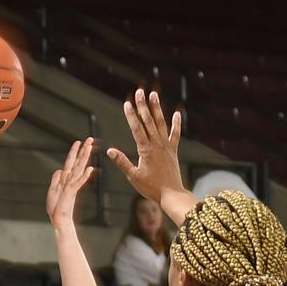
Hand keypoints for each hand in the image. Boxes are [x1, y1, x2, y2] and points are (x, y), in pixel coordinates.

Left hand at [45, 137, 96, 227]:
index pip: (71, 162)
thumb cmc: (56, 207)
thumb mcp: (53, 189)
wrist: (58, 220)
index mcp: (66, 179)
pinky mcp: (71, 193)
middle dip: (83, 150)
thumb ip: (56, 179)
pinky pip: (78, 183)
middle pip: (78, 162)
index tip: (78, 141)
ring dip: (84, 158)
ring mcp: (72, 186)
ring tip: (89, 147)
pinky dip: (83, 176)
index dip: (74, 152)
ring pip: (79, 169)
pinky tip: (89, 169)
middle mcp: (70, 180)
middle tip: (90, 139)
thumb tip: (59, 169)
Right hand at [104, 89, 188, 221]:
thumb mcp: (133, 176)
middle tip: (139, 92)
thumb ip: (122, 162)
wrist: (171, 194)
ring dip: (157, 108)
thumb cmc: (150, 188)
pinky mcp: (173, 150)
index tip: (127, 103)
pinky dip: (176, 123)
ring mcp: (166, 146)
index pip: (137, 128)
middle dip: (143, 106)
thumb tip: (110, 151)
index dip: (131, 115)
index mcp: (145, 150)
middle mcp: (157, 145)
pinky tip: (177, 113)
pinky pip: (175, 134)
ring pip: (161, 123)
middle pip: (148, 121)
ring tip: (154, 95)